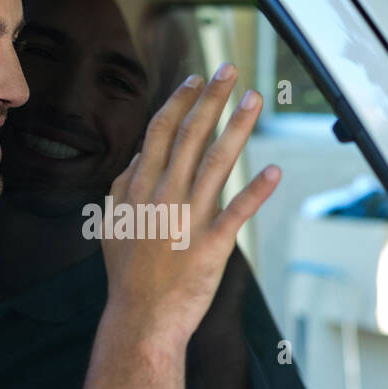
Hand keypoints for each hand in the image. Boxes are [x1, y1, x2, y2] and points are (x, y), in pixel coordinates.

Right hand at [100, 63, 279, 347]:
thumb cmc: (128, 276)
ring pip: (215, 163)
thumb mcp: (112, 225)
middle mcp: (162, 197)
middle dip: (211, 99)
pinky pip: (236, 213)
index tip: (197, 80)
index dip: (180, 102)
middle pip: (189, 136)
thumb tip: (139, 158)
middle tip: (229, 68)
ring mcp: (187, 220)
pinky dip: (256, 192)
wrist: (140, 320)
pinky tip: (275, 171)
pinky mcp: (210, 245)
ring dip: (237, 127)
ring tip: (254, 99)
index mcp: (138, 189)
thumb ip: (124, 188)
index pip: (160, 133)